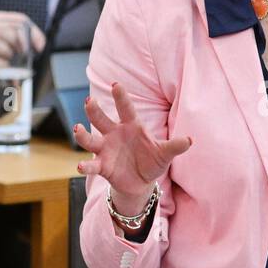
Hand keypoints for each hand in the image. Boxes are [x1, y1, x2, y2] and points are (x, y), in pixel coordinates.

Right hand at [0, 11, 45, 90]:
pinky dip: (1, 67)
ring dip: (8, 56)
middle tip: (23, 56)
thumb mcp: (3, 41)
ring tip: (10, 62)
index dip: (32, 33)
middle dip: (19, 45)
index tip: (39, 47)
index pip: (18, 20)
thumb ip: (23, 38)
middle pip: (8, 32)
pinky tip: (4, 69)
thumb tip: (40, 45)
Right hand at [74, 82, 191, 213]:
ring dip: (82, 134)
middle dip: (94, 110)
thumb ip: (175, 146)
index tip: (116, 84)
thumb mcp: (165, 154)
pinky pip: (91, 165)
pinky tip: (79, 167)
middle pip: (101, 119)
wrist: (141, 182)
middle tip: (89, 101)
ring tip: (77, 129)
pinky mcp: (102, 166)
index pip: (126, 108)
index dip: (121, 97)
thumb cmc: (152, 162)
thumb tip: (190, 140)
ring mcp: (106, 149)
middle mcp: (115, 134)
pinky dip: (85, 166)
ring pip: (90, 139)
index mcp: (131, 126)